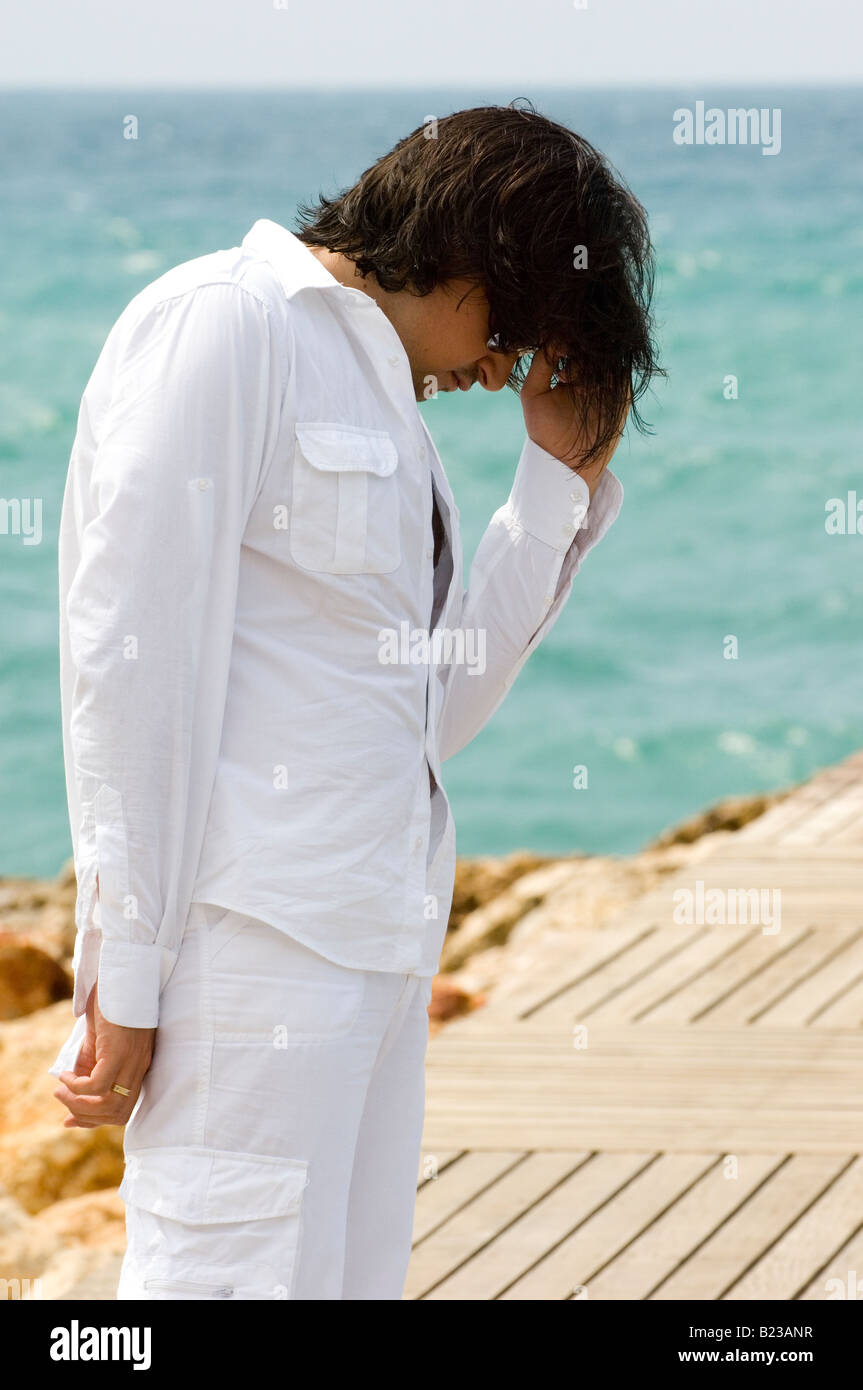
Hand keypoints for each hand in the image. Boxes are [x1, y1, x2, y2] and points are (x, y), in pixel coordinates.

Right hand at [53, 983, 155, 1127]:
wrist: (127, 976)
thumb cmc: (114, 1004)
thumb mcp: (102, 1040)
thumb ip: (92, 1062)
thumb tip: (73, 1085)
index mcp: (137, 1068)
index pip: (123, 1110)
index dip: (96, 1120)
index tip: (71, 1119)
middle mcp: (138, 1068)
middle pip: (119, 1114)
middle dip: (86, 1116)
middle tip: (63, 1100)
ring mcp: (131, 1061)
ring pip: (107, 1103)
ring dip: (78, 1104)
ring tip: (60, 1090)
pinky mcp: (120, 1051)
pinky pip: (97, 1084)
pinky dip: (77, 1086)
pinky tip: (66, 1075)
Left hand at [520, 348, 628, 498]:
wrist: (568, 462)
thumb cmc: (545, 430)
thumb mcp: (533, 393)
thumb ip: (540, 364)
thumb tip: (552, 337)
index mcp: (569, 370)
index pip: (569, 342)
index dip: (561, 337)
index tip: (553, 342)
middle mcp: (589, 373)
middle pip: (589, 344)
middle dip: (577, 345)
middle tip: (564, 356)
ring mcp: (606, 381)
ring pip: (604, 353)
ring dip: (588, 357)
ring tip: (571, 374)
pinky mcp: (621, 391)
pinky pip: (618, 369)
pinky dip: (604, 367)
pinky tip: (585, 380)